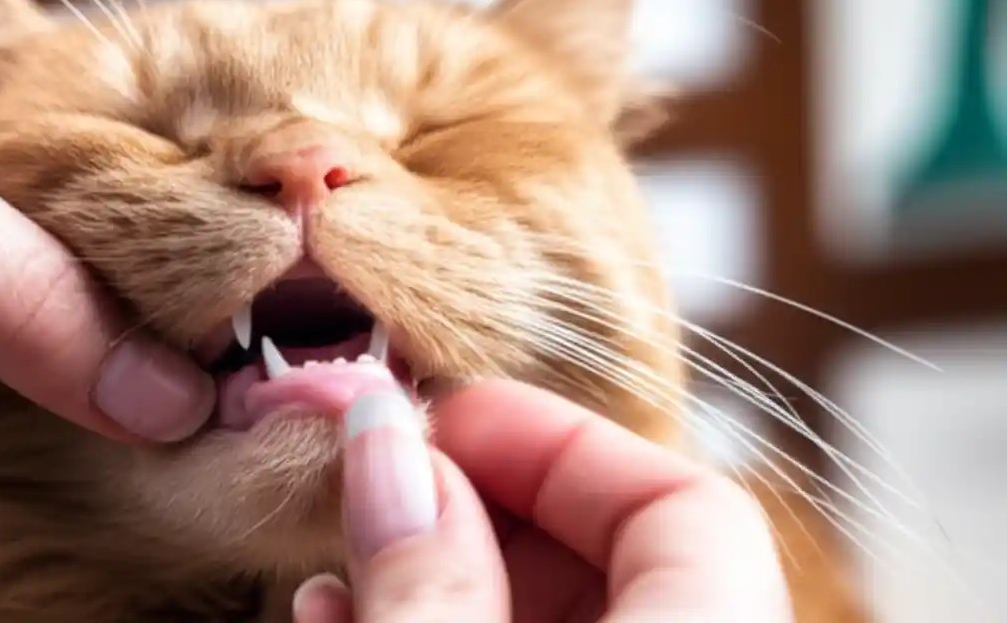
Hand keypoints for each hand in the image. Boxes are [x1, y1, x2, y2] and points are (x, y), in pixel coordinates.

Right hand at [296, 381, 792, 621]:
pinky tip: (344, 618)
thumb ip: (431, 580)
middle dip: (474, 501)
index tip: (439, 421)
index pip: (684, 503)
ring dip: (434, 569)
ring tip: (340, 560)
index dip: (558, 441)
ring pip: (550, 611)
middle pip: (612, 550)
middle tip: (374, 484)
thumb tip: (382, 440)